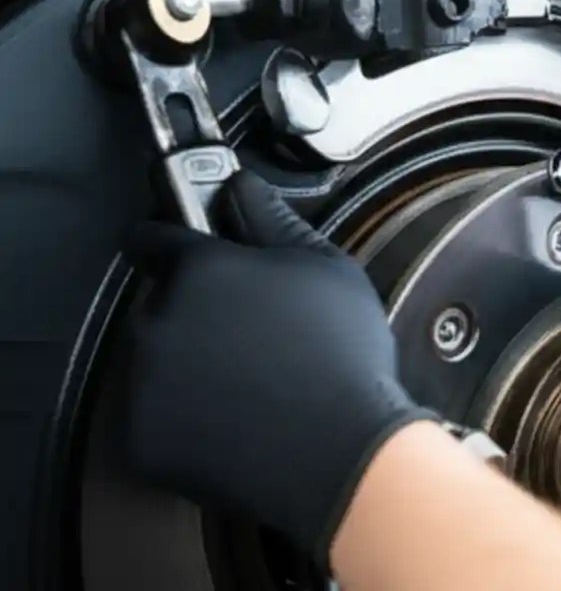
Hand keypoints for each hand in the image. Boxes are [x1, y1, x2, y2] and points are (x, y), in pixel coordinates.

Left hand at [123, 171, 434, 567]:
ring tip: (250, 381)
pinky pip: (153, 416)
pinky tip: (235, 418)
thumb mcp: (327, 269)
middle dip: (193, 310)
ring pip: (153, 359)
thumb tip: (243, 185)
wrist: (342, 452)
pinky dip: (182, 418)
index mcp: (199, 270)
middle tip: (249, 333)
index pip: (150, 236)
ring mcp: (143, 383)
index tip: (193, 254)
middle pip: (158, 303)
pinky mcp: (140, 438)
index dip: (173, 241)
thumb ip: (274, 220)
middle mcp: (157, 320)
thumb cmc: (342, 354)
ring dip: (186, 362)